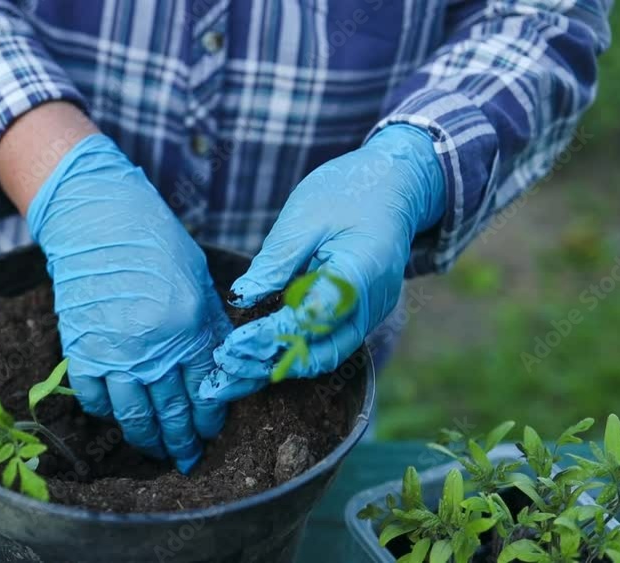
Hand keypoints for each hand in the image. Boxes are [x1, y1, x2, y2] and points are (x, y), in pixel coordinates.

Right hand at [27, 133, 231, 472]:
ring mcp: (114, 352)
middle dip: (183, 441)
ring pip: (134, 416)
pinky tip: (120, 416)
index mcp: (188, 326)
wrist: (97, 219)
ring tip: (157, 450)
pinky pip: (95, 399)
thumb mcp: (199, 278)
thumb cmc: (155, 241)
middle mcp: (153, 347)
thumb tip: (222, 366)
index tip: (211, 430)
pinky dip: (108, 414)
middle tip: (188, 457)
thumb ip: (209, 326)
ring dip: (148, 440)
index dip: (211, 418)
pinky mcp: (81, 350)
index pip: (206, 391)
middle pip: (172, 412)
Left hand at [199, 125, 444, 401]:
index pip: (314, 317)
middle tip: (225, 364)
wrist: (394, 186)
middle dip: (271, 363)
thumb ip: (276, 261)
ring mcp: (370, 313)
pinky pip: (327, 345)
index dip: (273, 335)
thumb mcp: (304, 216)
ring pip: (325, 357)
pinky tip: (255, 358)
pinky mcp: (360, 316)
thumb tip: (241, 297)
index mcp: (361, 270)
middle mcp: (372, 302)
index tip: (234, 342)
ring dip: (278, 368)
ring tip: (232, 372)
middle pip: (322, 352)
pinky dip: (292, 355)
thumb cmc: (348, 192)